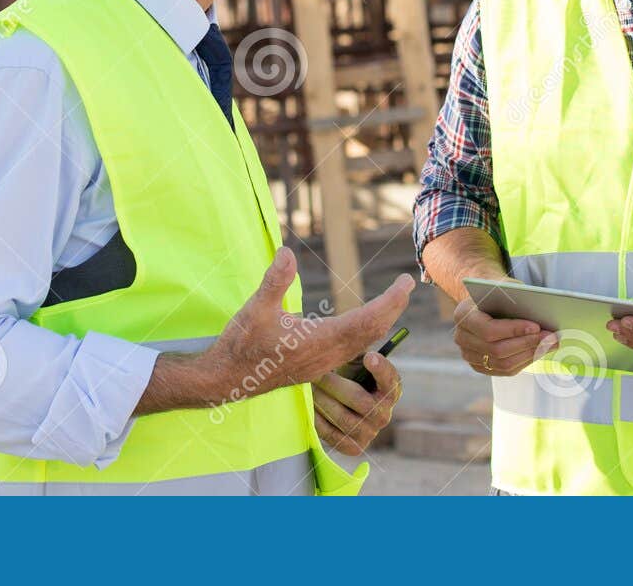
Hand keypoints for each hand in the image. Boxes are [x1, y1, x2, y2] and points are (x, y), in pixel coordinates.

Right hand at [202, 248, 412, 403]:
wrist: (226, 381)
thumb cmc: (240, 345)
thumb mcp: (254, 309)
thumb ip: (274, 281)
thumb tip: (287, 251)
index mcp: (317, 342)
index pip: (366, 321)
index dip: (390, 302)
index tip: (406, 283)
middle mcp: (326, 356)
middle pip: (372, 333)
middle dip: (392, 309)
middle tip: (406, 285)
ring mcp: (323, 365)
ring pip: (364, 343)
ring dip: (381, 321)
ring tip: (393, 300)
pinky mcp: (316, 367)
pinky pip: (352, 350)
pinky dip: (366, 332)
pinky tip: (365, 323)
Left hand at [311, 353, 400, 455]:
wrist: (343, 407)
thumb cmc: (350, 375)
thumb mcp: (357, 359)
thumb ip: (355, 348)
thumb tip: (347, 333)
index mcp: (391, 389)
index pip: (390, 379)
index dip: (381, 369)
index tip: (368, 356)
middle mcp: (384, 414)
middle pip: (358, 399)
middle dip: (333, 383)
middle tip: (315, 372)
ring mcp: (370, 433)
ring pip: (343, 417)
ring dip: (322, 400)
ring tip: (308, 386)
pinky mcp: (354, 447)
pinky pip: (333, 435)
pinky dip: (318, 418)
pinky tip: (309, 404)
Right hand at [452, 295, 557, 376]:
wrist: (484, 302)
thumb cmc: (497, 292)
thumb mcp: (506, 287)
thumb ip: (518, 298)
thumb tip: (543, 313)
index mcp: (463, 314)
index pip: (488, 330)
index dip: (513, 330)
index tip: (536, 326)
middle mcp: (462, 337)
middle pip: (497, 350)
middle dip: (527, 344)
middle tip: (551, 337)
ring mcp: (469, 355)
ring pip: (503, 363)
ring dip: (530, 355)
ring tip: (551, 344)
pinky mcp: (480, 366)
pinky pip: (505, 370)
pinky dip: (525, 361)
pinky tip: (540, 351)